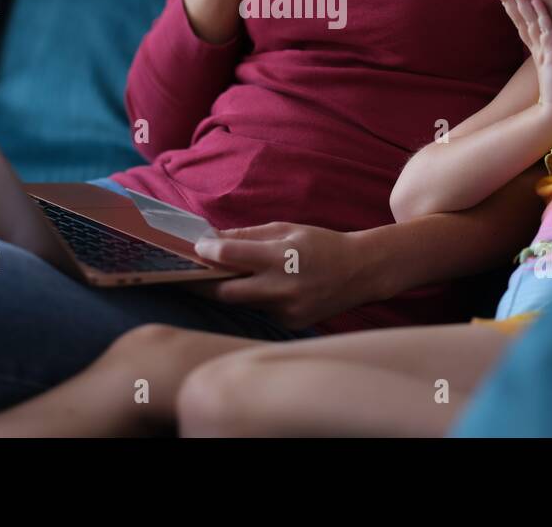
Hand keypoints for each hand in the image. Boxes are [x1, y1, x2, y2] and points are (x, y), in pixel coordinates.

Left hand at [181, 222, 367, 330]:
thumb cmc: (321, 244)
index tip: (197, 247)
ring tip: (225, 277)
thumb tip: (213, 238)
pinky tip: (271, 289)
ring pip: (244, 303)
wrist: (361, 271)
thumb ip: (248, 236)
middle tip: (191, 275)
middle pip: (226, 292)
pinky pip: (262, 311)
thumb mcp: (287, 229)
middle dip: (205, 283)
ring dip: (234, 290)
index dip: (208, 251)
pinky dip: (259, 299)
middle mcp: (282, 287)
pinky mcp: (291, 323)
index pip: (231, 256)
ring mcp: (286, 309)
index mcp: (280, 257)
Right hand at [492, 0, 551, 133]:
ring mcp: (544, 51)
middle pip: (524, 19)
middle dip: (513, 0)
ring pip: (530, 20)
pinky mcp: (551, 56)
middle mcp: (541, 48)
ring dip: (521, 1)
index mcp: (546, 50)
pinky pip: (546, 31)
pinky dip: (541, 15)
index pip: (532, 24)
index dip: (523, 8)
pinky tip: (536, 2)